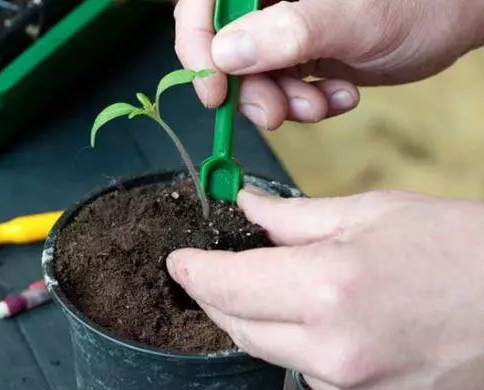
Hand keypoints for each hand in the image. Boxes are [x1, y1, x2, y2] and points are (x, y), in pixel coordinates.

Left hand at [167, 189, 483, 389]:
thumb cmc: (459, 247)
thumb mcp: (371, 213)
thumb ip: (294, 217)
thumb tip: (248, 207)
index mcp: (328, 290)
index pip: (227, 286)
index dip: (193, 272)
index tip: (180, 261)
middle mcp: (332, 351)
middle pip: (238, 325)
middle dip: (216, 295)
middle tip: (212, 269)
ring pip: (270, 352)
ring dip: (257, 319)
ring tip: (272, 286)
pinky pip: (308, 374)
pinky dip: (297, 344)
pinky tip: (316, 318)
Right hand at [174, 0, 483, 127]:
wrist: (456, 20)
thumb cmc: (422, 3)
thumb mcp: (357, 18)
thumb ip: (291, 33)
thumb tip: (225, 55)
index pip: (204, 3)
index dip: (197, 46)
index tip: (214, 91)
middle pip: (223, 46)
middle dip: (250, 88)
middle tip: (278, 114)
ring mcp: (282, 25)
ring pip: (250, 74)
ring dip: (281, 101)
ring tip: (321, 105)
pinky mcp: (298, 51)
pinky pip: (280, 86)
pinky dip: (303, 103)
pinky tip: (337, 97)